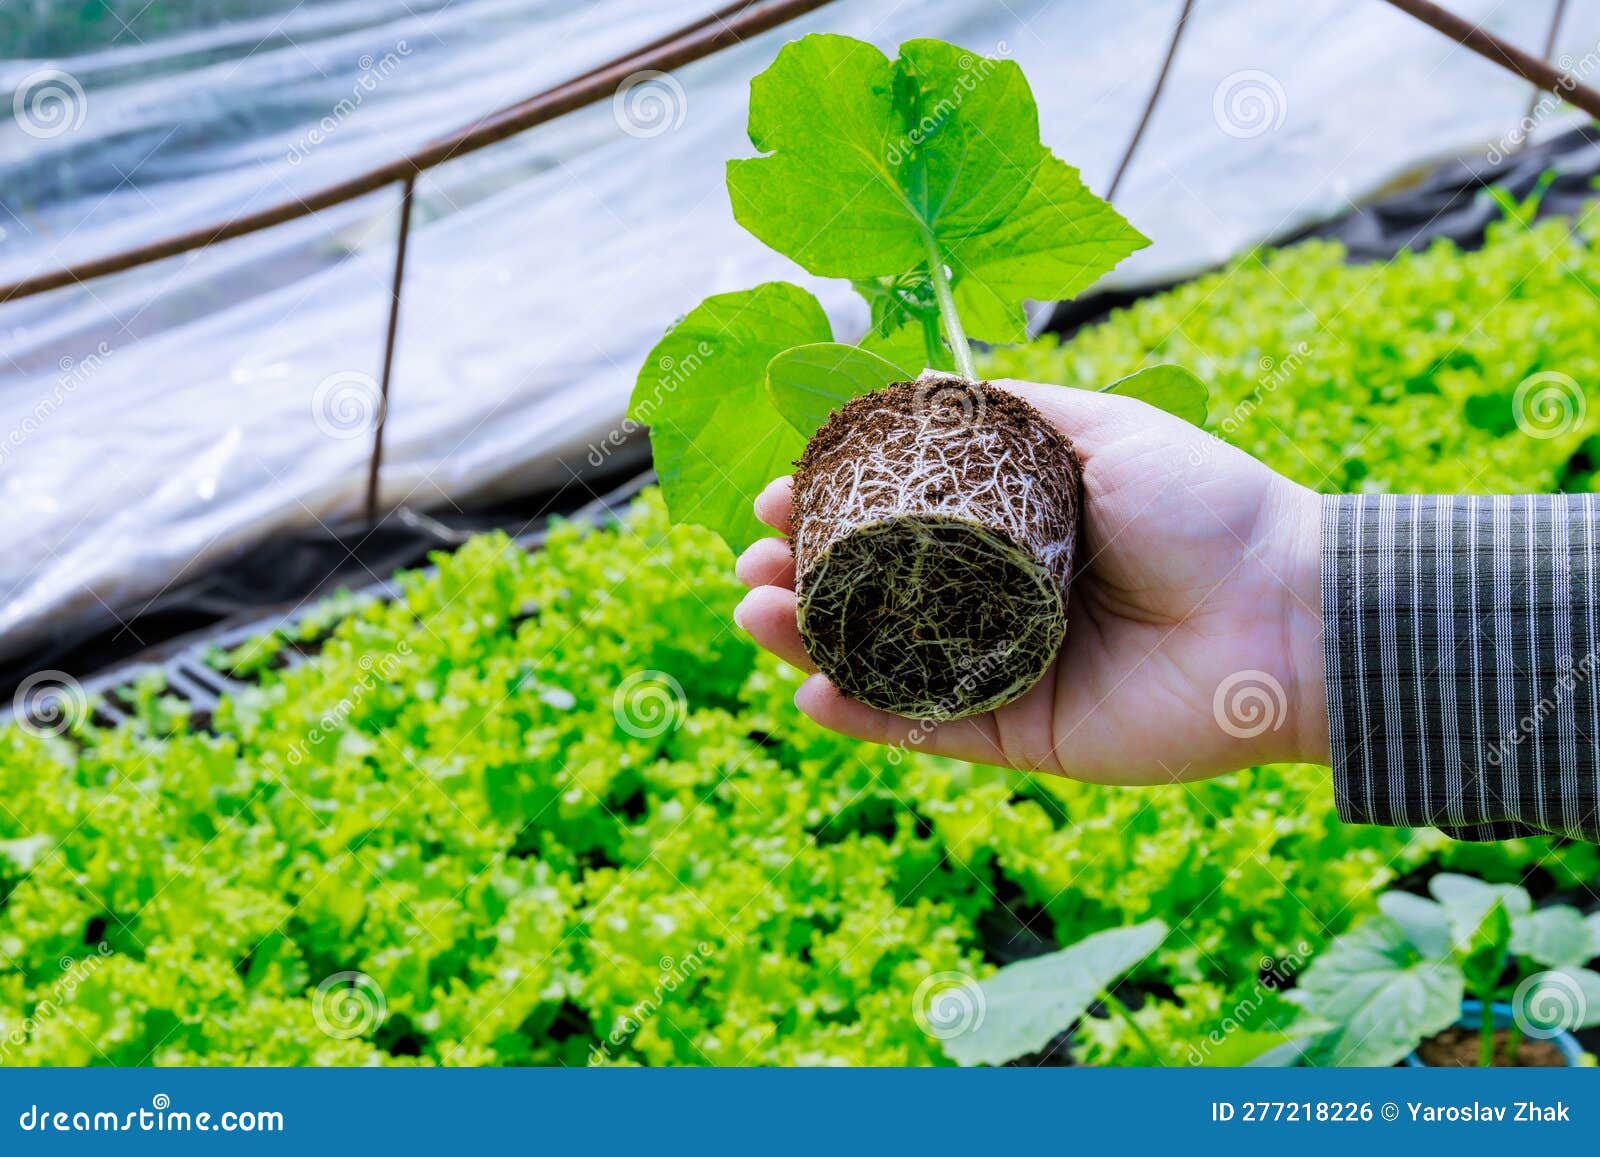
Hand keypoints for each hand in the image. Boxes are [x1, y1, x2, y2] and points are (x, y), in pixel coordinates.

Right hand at [733, 380, 1328, 783]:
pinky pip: (926, 725)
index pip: (897, 521)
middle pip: (875, 593)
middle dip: (802, 579)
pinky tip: (809, 690)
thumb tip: (926, 387)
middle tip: (752, 565)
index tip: (776, 495)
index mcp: (1014, 529)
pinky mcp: (1023, 732)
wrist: (1286, 612)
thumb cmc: (1204, 507)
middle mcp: (999, 599)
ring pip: (884, 661)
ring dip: (810, 642)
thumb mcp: (1103, 427)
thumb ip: (1016, 411)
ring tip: (754, 614)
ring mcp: (1006, 669)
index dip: (830, 509)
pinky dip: (864, 715)